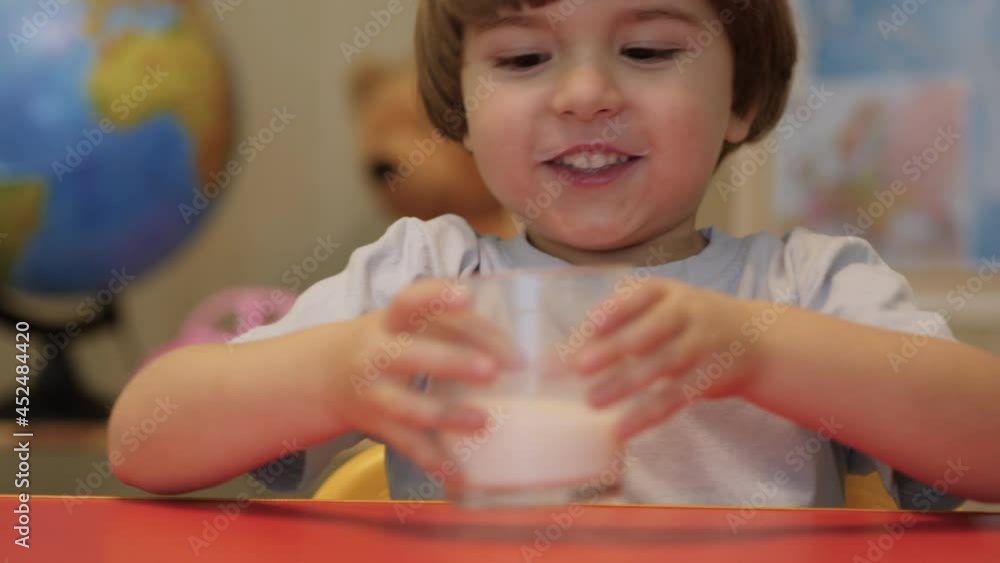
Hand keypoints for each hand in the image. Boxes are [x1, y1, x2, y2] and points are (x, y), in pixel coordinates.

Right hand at [328, 278, 518, 475]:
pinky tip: (459, 475)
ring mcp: (375, 393)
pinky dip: (434, 462)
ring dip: (445, 415)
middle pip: (410, 355)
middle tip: (491, 370)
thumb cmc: (393, 340)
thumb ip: (459, 326)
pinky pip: (408, 446)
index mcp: (390, 320)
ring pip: (407, 406)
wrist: (328, 374)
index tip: (467, 295)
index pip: (409, 301)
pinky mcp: (378, 426)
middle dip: (450, 362)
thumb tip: (519, 350)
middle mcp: (377, 354)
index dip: (436, 296)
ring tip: (482, 421)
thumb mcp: (413, 322)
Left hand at [570, 277, 763, 439]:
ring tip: (593, 401)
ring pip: (663, 365)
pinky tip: (621, 429)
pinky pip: (676, 397)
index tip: (589, 325)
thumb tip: (560, 354)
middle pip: (651, 330)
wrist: (756, 340)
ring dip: (626, 384)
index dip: (615, 309)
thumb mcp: (663, 307)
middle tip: (580, 366)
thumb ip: (621, 324)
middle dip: (615, 348)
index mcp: (669, 291)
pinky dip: (648, 414)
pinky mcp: (709, 378)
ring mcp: (702, 346)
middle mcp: (688, 314)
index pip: (640, 295)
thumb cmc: (688, 323)